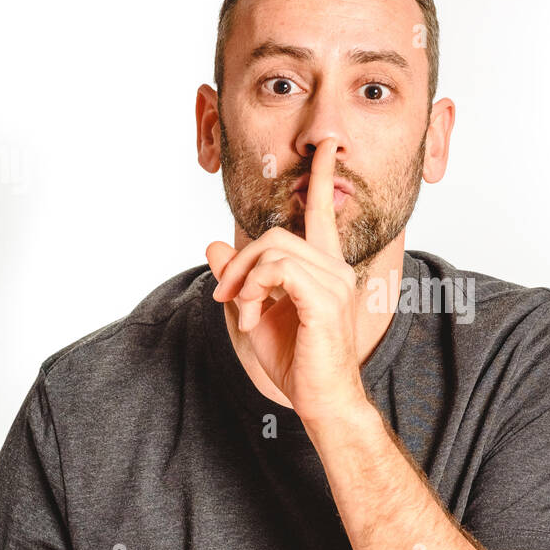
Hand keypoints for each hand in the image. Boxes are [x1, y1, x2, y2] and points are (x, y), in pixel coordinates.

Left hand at [206, 136, 367, 425]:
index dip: (323, 178)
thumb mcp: (253, 313)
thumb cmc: (298, 362)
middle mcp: (335, 268)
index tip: (327, 148)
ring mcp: (334, 282)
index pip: (323, 213)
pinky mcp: (324, 300)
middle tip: (226, 298)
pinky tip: (249, 316)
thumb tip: (214, 245)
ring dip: (243, 281)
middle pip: (275, 234)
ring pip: (273, 249)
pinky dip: (253, 289)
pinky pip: (277, 269)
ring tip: (240, 313)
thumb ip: (238, 278)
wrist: (321, 401)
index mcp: (325, 268)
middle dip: (240, 264)